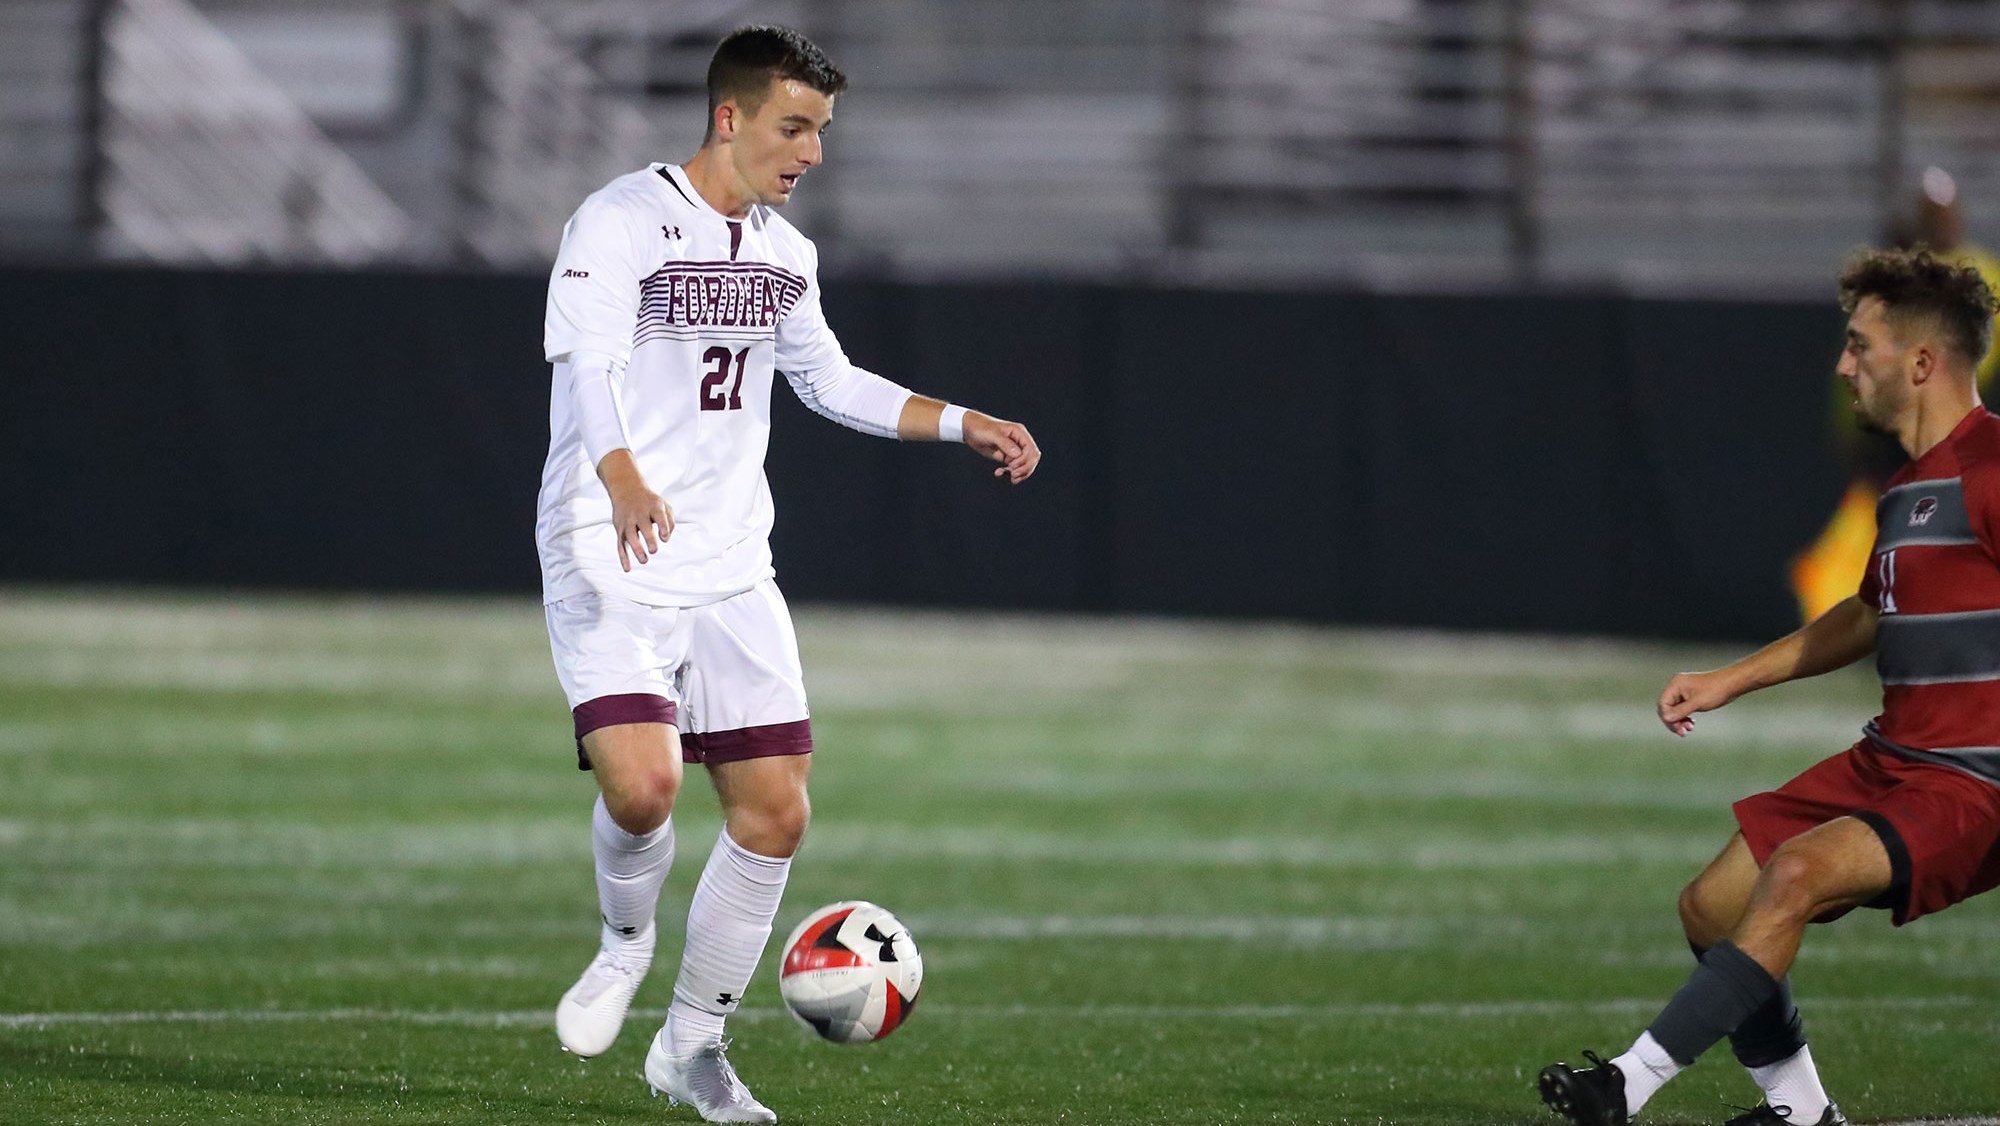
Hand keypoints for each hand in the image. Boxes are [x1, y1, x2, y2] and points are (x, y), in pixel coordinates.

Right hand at [597, 451, 673, 570]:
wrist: (626, 489)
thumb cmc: (649, 501)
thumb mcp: (663, 505)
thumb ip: (669, 520)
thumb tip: (666, 537)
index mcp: (653, 506)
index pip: (658, 515)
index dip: (663, 526)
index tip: (665, 537)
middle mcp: (639, 513)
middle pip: (643, 526)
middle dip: (648, 538)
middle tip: (654, 550)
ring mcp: (628, 521)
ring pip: (630, 536)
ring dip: (636, 549)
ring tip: (644, 560)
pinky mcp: (619, 529)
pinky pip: (620, 544)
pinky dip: (623, 557)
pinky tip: (628, 568)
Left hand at [962, 413, 1040, 484]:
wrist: (969, 430)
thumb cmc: (980, 428)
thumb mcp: (992, 434)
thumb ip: (1005, 444)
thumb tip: (1018, 455)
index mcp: (1019, 433)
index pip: (1032, 450)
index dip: (1025, 461)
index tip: (1012, 466)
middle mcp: (1019, 441)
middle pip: (1032, 459)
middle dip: (1025, 469)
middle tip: (1013, 475)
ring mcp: (1014, 450)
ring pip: (1025, 465)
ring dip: (1020, 474)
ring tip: (1010, 478)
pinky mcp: (1007, 457)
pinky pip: (1014, 468)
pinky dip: (1010, 474)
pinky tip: (998, 473)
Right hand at [1657, 671, 1733, 736]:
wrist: (1732, 684)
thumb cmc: (1716, 690)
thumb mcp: (1697, 703)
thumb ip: (1680, 711)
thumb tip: (1666, 719)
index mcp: (1676, 685)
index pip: (1663, 703)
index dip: (1667, 717)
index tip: (1676, 727)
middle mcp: (1677, 687)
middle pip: (1667, 708)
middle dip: (1674, 721)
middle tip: (1682, 732)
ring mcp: (1683, 692)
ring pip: (1674, 710)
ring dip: (1679, 721)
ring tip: (1689, 728)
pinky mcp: (1690, 697)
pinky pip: (1681, 710)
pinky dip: (1684, 718)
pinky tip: (1691, 724)